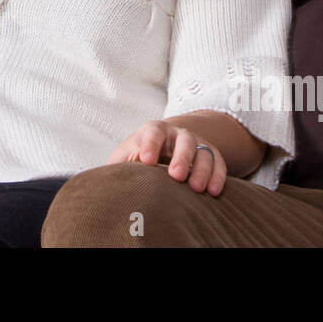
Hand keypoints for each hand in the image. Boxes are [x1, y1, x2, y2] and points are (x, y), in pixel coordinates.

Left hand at [107, 120, 227, 195]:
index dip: (149, 145)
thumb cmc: (139, 155)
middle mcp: (178, 134)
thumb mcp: (126, 156)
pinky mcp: (211, 154)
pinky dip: (218, 176)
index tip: (146, 161)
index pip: (152, 133)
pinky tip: (213, 191)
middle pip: (183, 141)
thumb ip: (118, 164)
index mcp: (153, 131)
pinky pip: (218, 163)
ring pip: (203, 151)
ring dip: (201, 170)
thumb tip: (104, 181)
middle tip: (176, 176)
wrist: (166, 145)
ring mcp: (197, 143)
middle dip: (180, 158)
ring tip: (197, 188)